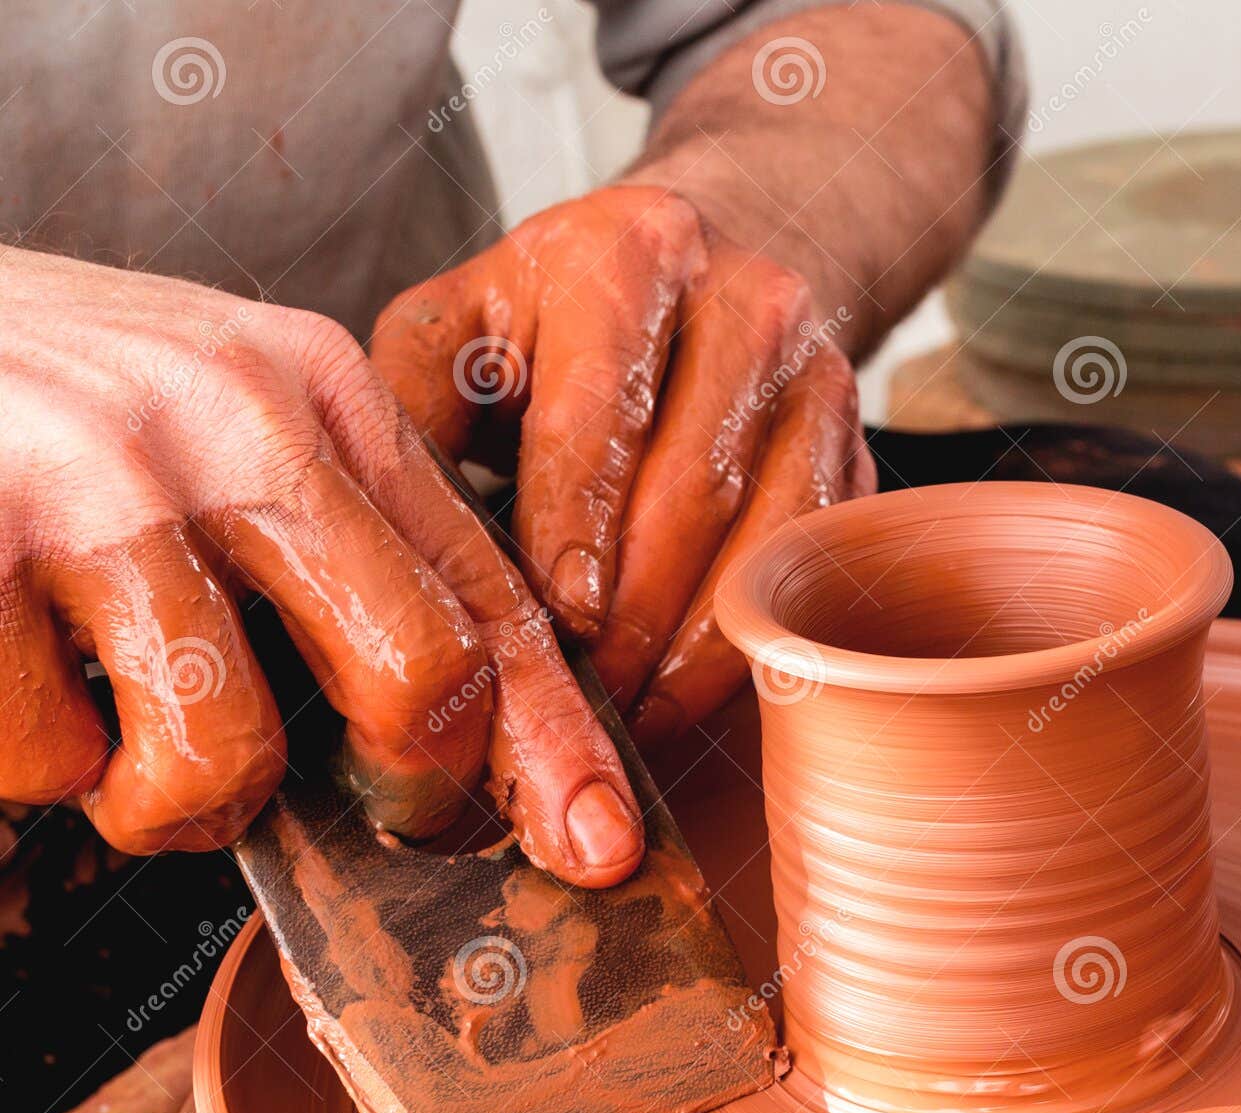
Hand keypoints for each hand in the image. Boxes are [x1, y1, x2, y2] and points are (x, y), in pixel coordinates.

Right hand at [0, 248, 642, 885]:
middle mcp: (230, 421)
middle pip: (417, 679)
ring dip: (169, 795)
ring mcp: (101, 484)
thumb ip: (330, 543)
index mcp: (313, 389)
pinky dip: (35, 762)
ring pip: (228, 758)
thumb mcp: (215, 422)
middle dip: (393, 787)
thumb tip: (443, 734)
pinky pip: (60, 763)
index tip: (595, 843)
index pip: (488, 589)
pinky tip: (7, 669)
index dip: (555, 739)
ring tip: (109, 728)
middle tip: (329, 794)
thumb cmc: (40, 406)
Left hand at [371, 183, 873, 741]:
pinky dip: (751, 648)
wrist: (698, 273)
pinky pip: (812, 571)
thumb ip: (410, 409)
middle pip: (691, 495)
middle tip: (573, 708)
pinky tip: (685, 694)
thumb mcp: (462, 324)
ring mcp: (820, 378)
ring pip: (768, 546)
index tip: (555, 632)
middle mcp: (746, 303)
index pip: (597, 418)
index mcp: (627, 255)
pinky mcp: (856, 450)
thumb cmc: (553, 320)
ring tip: (626, 722)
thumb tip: (377, 531)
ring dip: (693, 653)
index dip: (574, 537)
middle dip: (627, 622)